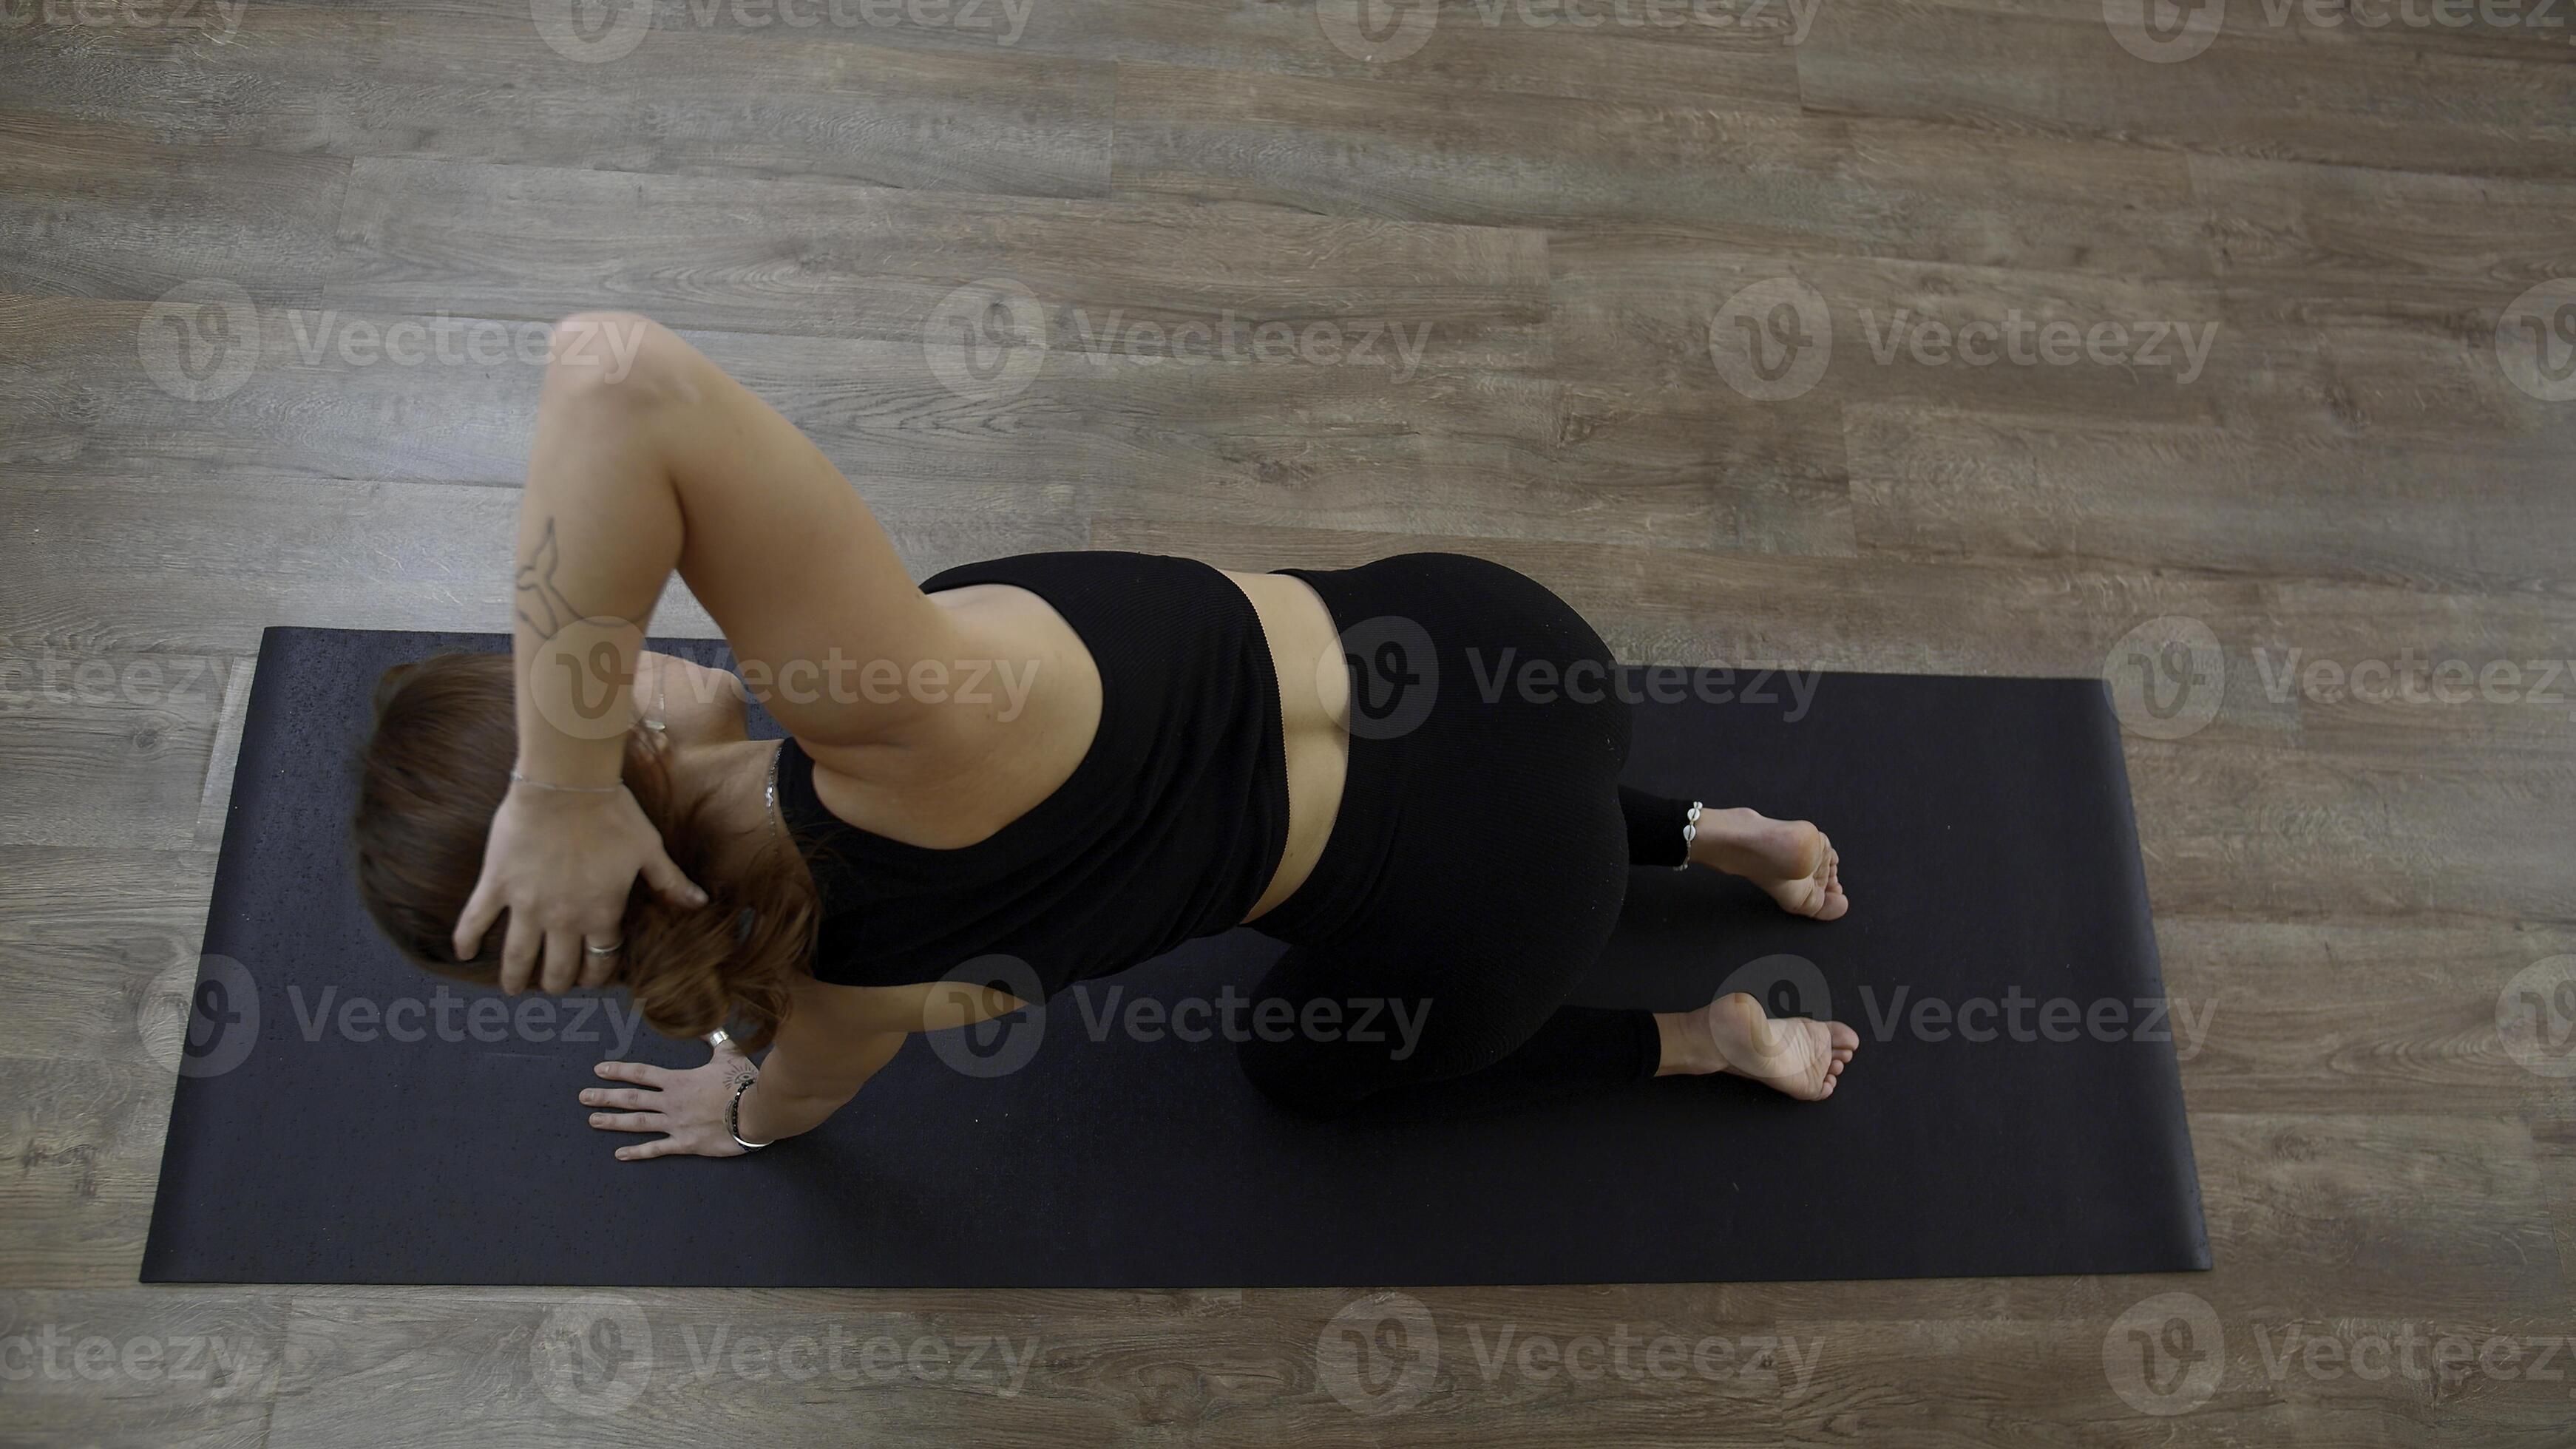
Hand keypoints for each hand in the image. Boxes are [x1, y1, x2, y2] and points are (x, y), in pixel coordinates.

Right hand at [452, 780, 706, 994]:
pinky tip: (463, 954)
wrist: (566, 785)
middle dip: (557, 982)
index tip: (591, 979)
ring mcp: (526, 905)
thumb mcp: (649, 849)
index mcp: (601, 912)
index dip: (596, 974)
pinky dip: (467, 940)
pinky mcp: (497, 885)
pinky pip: (476, 920)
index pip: (600, 958)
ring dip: (516, 977)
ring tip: (513, 989)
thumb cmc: (612, 814)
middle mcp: (563, 918)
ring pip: (518, 956)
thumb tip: (700, 903)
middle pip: (559, 967)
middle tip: (552, 986)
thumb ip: (670, 883)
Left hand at [580, 1039, 759, 1160]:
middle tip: (583, 1097)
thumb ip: (714, 1040)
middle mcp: (671, 1102)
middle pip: (631, 1098)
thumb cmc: (743, 1082)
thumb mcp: (729, 1054)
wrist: (756, 1112)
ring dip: (613, 1122)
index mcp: (678, 1081)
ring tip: (593, 1120)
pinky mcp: (685, 1144)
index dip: (619, 1071)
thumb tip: (706, 1026)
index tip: (599, 1070)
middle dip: (605, 1096)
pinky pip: (656, 1149)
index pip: (641, 1074)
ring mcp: (675, 1124)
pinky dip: (637, 1153)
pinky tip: (620, 1154)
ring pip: (637, 1123)